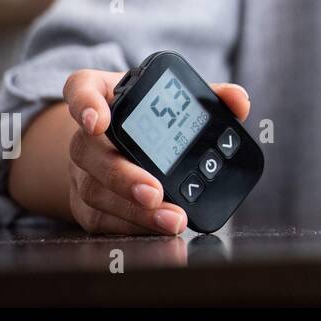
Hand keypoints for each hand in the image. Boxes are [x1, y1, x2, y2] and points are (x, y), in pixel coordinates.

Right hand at [62, 68, 250, 234]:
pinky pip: (100, 218)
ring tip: (172, 219)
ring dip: (133, 209)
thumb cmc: (152, 116)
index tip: (99, 121)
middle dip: (123, 175)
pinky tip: (158, 230)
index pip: (81, 89)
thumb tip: (239, 100)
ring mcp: (81, 169)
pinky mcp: (84, 201)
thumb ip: (209, 95)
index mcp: (102, 95)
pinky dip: (130, 226)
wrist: (121, 144)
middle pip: (88, 151)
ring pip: (96, 190)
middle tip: (155, 192)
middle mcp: (84, 133)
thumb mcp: (176, 98)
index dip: (85, 104)